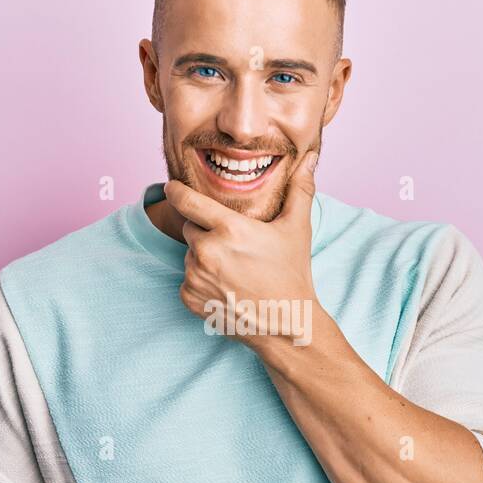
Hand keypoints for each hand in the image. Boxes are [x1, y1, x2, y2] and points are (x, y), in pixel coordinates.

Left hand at [164, 148, 320, 351]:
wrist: (286, 324)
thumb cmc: (292, 275)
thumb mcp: (297, 229)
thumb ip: (299, 190)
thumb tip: (309, 159)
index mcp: (229, 228)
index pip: (187, 200)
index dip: (176, 191)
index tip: (172, 188)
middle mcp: (207, 251)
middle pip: (191, 228)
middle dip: (206, 232)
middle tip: (234, 247)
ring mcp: (195, 277)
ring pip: (189, 255)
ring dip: (203, 258)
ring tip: (234, 271)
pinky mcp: (189, 298)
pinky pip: (186, 280)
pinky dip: (200, 283)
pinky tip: (226, 288)